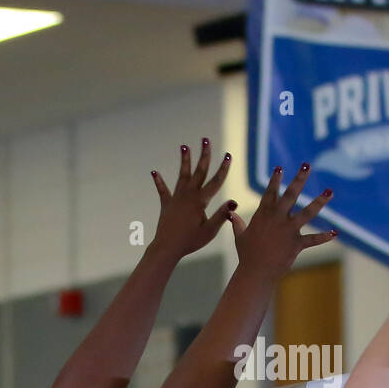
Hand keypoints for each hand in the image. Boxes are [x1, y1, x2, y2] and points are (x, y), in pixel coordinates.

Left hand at [150, 139, 235, 257]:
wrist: (167, 248)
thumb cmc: (190, 241)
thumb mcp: (209, 230)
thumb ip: (221, 215)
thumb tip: (234, 202)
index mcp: (200, 201)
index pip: (216, 181)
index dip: (223, 168)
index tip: (228, 155)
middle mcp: (188, 195)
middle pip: (199, 171)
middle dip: (204, 155)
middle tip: (205, 139)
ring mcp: (176, 198)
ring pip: (182, 176)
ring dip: (184, 160)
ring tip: (184, 146)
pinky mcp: (166, 204)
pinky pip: (163, 190)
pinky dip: (159, 181)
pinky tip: (154, 172)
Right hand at [229, 162, 335, 274]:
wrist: (256, 272)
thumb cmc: (246, 254)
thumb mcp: (240, 236)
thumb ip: (237, 223)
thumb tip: (230, 213)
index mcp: (264, 214)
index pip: (270, 192)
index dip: (275, 179)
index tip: (280, 167)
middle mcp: (277, 218)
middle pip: (291, 194)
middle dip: (299, 179)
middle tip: (307, 165)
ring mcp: (289, 230)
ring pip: (307, 213)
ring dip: (319, 202)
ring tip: (330, 191)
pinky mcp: (297, 244)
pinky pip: (313, 240)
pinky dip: (324, 237)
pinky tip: (335, 232)